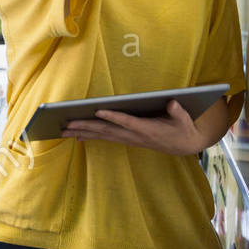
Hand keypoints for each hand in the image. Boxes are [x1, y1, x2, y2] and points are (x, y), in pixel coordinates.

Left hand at [61, 99, 203, 155]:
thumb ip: (177, 111)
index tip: (98, 111)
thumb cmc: (182, 128)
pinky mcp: (127, 139)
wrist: (184, 145)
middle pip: (107, 130)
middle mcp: (134, 136)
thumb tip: (172, 103)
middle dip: (86, 127)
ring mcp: (129, 139)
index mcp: (147, 129)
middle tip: (67, 124)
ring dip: (82, 133)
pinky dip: (91, 136)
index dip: (113, 117)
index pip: (127, 122)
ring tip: (64, 131)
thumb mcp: (184, 119)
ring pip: (102, 135)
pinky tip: (77, 136)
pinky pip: (105, 138)